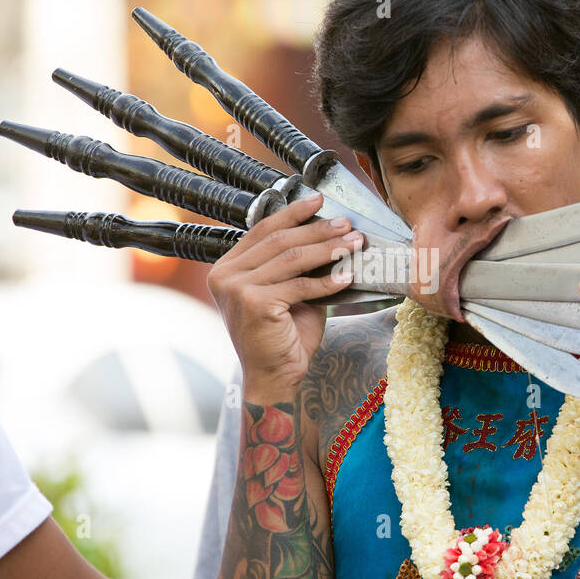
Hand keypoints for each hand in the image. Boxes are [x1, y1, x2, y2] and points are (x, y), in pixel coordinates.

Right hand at [206, 194, 360, 403]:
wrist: (275, 378)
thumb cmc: (283, 338)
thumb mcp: (288, 293)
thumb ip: (296, 266)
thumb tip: (329, 233)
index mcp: (227, 268)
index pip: (263, 230)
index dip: (292, 213)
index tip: (318, 200)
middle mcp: (225, 275)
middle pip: (280, 240)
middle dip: (318, 229)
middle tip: (346, 224)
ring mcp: (237, 288)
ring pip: (292, 258)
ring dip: (328, 249)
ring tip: (354, 243)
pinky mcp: (254, 303)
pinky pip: (299, 285)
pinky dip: (326, 281)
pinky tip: (347, 277)